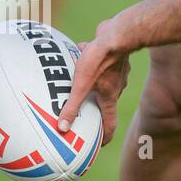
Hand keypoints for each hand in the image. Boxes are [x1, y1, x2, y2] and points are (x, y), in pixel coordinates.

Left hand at [58, 17, 131, 145]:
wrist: (116, 35)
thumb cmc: (99, 60)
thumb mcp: (80, 84)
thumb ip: (72, 105)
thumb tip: (62, 128)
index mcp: (109, 98)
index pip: (110, 124)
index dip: (105, 136)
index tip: (100, 145)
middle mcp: (116, 88)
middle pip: (106, 103)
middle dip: (95, 108)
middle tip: (85, 113)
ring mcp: (118, 73)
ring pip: (103, 82)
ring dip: (92, 83)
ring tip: (78, 81)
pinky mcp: (115, 58)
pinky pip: (100, 64)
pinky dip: (91, 63)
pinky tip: (80, 52)